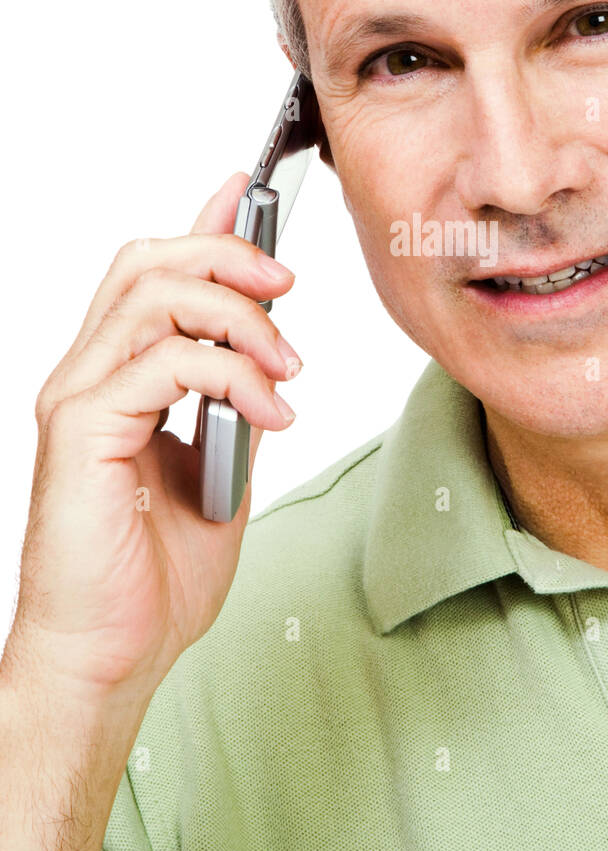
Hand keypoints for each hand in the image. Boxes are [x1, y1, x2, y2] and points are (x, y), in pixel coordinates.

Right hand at [7, 172, 300, 702]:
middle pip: (146, 264)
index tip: (250, 191)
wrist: (110, 659)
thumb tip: (269, 359)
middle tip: (287, 284)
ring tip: (286, 363)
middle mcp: (87, 377)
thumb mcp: (220, 471)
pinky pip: (162, 363)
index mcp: (116, 380)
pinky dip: (230, 374)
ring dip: (238, 316)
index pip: (151, 274)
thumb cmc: (153, 578)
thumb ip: (235, 408)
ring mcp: (77, 400)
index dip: (201, 225)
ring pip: (151, 297)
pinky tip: (269, 411)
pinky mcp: (81, 432)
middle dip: (226, 255)